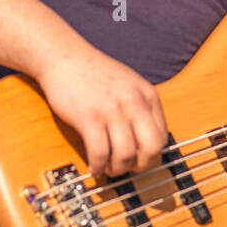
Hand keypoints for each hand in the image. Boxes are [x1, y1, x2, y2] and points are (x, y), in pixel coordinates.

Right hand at [38, 50, 167, 178]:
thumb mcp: (129, 84)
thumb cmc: (93, 73)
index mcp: (147, 95)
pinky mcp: (90, 118)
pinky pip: (100, 153)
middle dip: (141, 166)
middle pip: (151, 148)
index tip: (140, 160)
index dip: (152, 154)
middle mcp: (134, 102)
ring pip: (126, 155)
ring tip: (107, 168)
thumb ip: (141, 107)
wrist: (64, 57)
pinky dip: (97, 166)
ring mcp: (112, 110)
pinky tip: (93, 166)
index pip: (162, 136)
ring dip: (117, 169)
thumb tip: (147, 140)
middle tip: (128, 168)